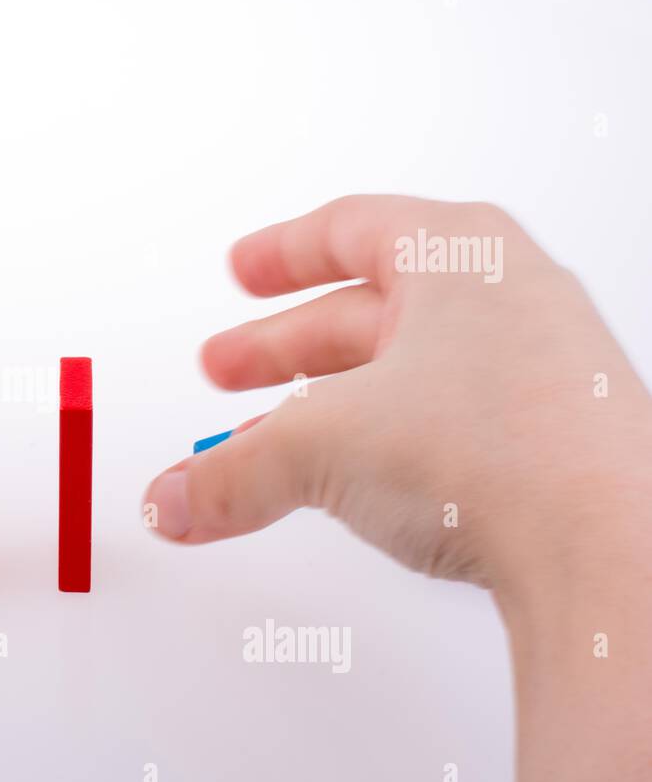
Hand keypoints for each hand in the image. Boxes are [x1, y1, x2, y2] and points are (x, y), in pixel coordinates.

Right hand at [144, 196, 651, 781]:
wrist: (610, 552)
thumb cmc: (504, 450)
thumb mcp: (321, 446)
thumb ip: (229, 472)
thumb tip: (173, 500)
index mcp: (458, 255)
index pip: (351, 229)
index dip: (280, 252)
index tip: (242, 269)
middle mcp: (507, 300)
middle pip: (366, 311)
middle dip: (281, 347)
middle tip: (227, 370)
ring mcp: (535, 373)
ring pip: (402, 376)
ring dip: (321, 410)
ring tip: (266, 448)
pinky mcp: (547, 444)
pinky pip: (440, 426)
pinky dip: (378, 447)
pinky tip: (346, 486)